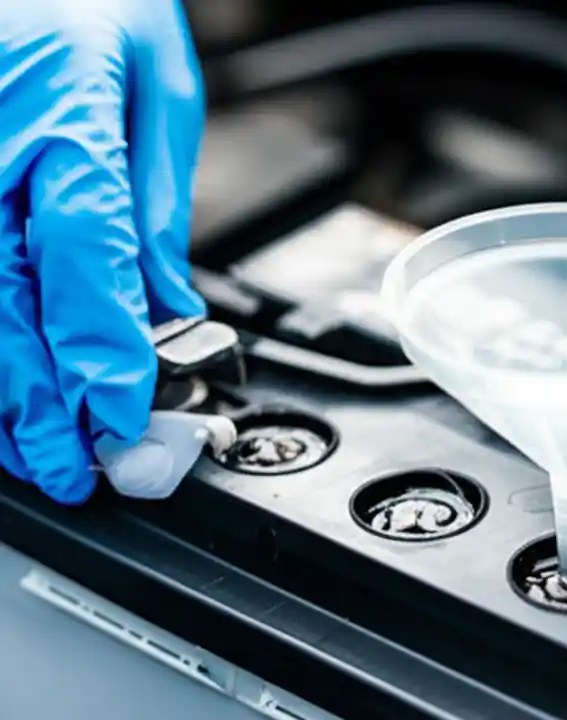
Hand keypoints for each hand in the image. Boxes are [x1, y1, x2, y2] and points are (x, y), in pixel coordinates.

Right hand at [0, 0, 205, 502]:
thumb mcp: (157, 81)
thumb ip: (153, 198)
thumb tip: (166, 304)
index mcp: (61, 105)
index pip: (83, 246)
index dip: (101, 342)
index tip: (121, 413)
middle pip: (5, 292)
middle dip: (39, 396)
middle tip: (74, 467)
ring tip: (26, 453)